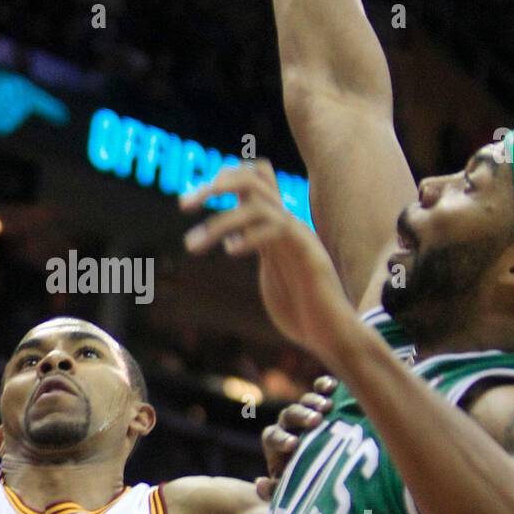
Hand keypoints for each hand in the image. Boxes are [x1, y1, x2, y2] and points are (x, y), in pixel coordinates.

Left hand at [181, 160, 356, 361]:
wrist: (331, 335)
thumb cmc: (300, 311)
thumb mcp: (270, 272)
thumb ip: (256, 250)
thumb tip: (232, 241)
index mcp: (275, 226)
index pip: (255, 178)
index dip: (224, 178)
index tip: (192, 199)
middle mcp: (287, 223)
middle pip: (252, 178)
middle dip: (215, 186)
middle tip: (182, 205)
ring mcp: (299, 236)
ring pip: (258, 204)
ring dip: (220, 222)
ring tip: (192, 245)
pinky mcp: (308, 253)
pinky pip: (277, 228)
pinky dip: (250, 235)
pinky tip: (230, 251)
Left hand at [256, 374, 336, 499]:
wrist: (330, 474)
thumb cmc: (307, 483)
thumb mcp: (292, 491)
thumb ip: (275, 490)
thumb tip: (260, 482)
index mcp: (278, 443)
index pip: (273, 436)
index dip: (281, 439)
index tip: (294, 445)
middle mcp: (290, 425)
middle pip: (289, 415)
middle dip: (301, 416)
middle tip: (315, 421)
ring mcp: (307, 412)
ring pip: (305, 401)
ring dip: (314, 401)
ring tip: (327, 406)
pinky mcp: (325, 403)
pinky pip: (321, 389)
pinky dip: (325, 385)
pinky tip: (333, 387)